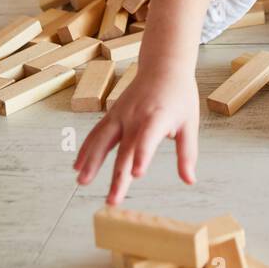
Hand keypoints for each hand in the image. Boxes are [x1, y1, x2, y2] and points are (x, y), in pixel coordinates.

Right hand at [72, 66, 198, 205]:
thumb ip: (187, 153)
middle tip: (112, 201)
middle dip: (118, 177)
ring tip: (82, 182)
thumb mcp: (189, 123)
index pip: (148, 138)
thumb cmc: (179, 96)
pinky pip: (97, 133)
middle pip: (124, 150)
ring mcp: (121, 114)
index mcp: (158, 117)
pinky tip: (78, 166)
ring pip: (103, 140)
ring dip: (91, 162)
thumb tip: (189, 181)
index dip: (142, 155)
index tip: (137, 174)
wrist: (163, 66)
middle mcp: (136, 116)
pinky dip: (87, 149)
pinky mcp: (113, 114)